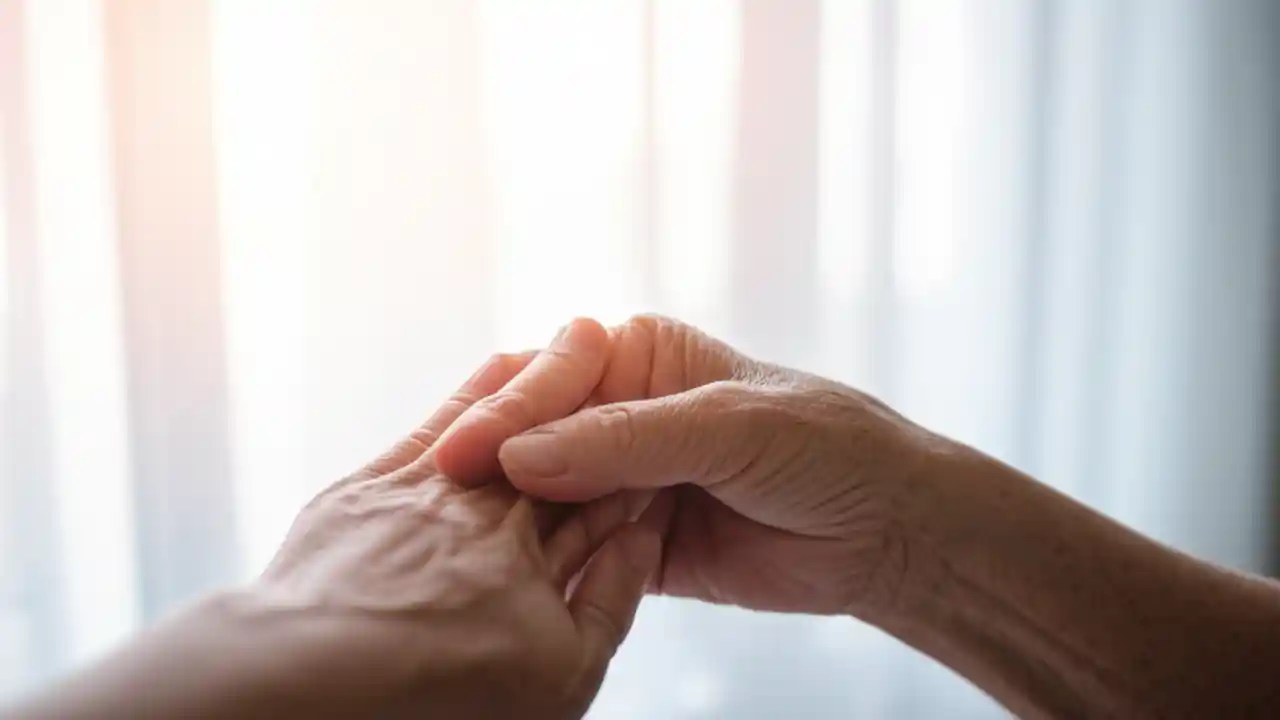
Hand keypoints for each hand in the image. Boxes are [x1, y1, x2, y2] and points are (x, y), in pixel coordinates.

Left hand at [219, 342, 662, 717]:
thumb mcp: (560, 676)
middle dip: (595, 424)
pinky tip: (498, 371)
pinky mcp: (367, 488)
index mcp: (536, 555)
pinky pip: (434, 427)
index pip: (600, 501)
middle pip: (556, 455)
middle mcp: (487, 510)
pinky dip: (472, 394)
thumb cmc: (439, 696)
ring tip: (587, 348)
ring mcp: (426, 491)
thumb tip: (641, 537)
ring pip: (501, 429)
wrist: (312, 681)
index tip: (661, 455)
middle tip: (631, 382)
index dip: (633, 476)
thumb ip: (610, 600)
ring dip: (543, 393)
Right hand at [435, 315, 946, 618]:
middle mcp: (621, 413)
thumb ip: (627, 438)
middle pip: (532, 435)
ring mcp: (623, 482)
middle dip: (495, 468)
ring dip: (515, 521)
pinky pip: (576, 555)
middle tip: (446, 503)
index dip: (506, 413)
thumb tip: (522, 455)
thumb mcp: (729, 425)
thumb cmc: (825, 448)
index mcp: (640, 355)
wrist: (886, 530)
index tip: (462, 453)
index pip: (549, 374)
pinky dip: (553, 568)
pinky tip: (522, 583)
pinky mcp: (632, 546)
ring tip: (469, 549)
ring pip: (544, 499)